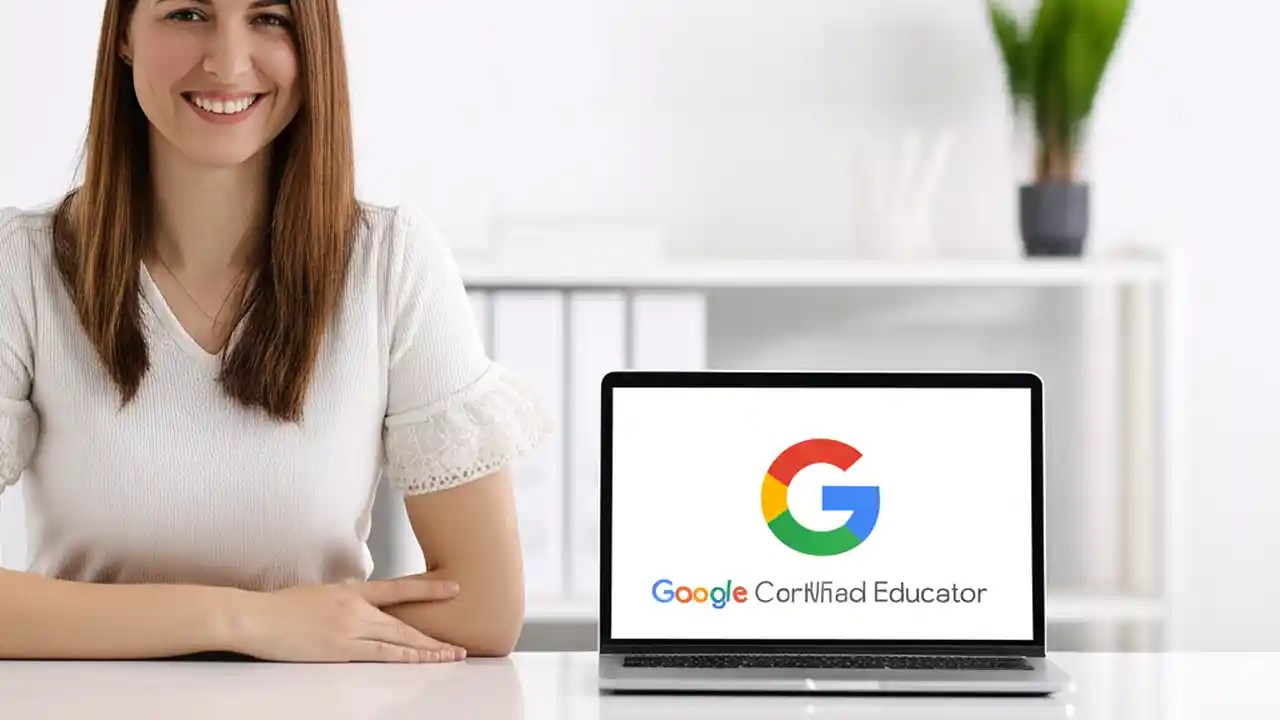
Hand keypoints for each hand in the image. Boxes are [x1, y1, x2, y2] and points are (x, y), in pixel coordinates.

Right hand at [232, 578, 466, 662]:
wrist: (257, 616)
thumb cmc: (283, 607)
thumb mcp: (322, 592)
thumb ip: (347, 597)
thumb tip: (363, 604)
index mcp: (352, 590)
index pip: (398, 588)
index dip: (428, 590)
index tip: (454, 588)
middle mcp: (356, 607)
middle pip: (404, 623)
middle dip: (434, 635)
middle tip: (459, 643)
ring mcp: (350, 629)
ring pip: (397, 640)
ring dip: (426, 650)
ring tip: (450, 656)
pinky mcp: (339, 649)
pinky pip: (379, 655)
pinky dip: (402, 658)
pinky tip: (418, 662)